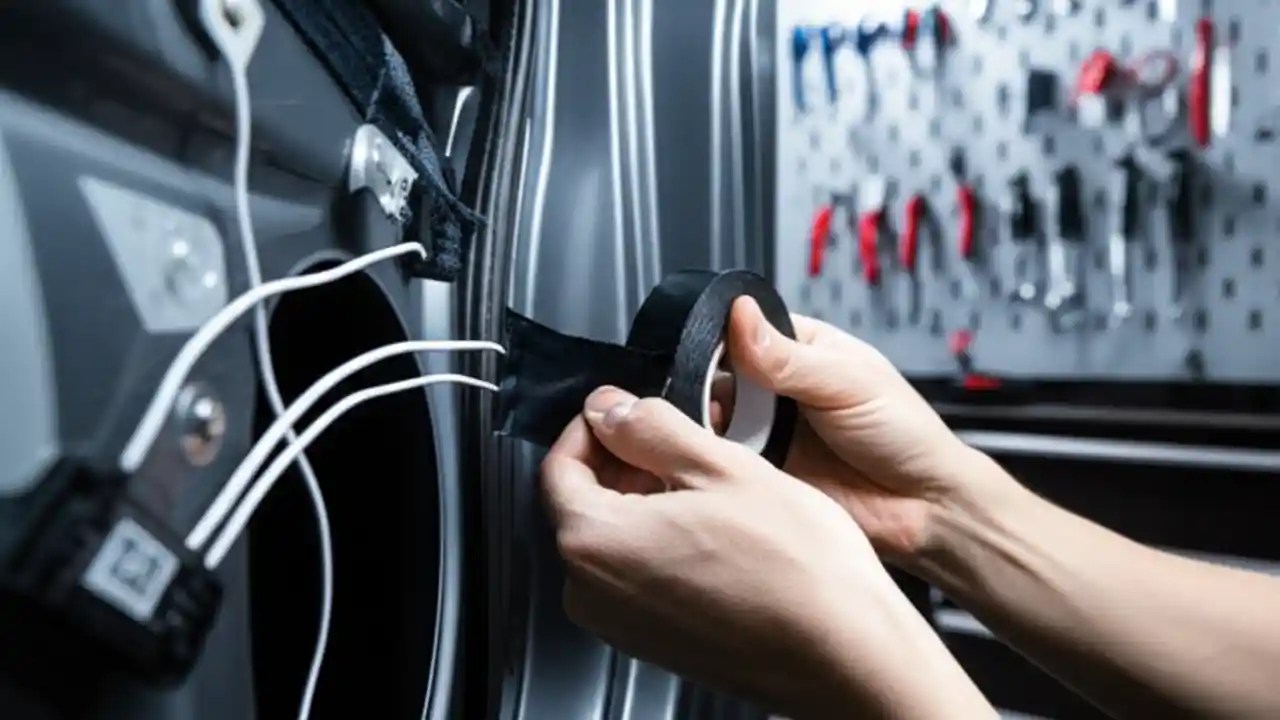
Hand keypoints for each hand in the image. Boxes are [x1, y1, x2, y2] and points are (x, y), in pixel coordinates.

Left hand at [541, 387, 991, 718]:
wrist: (846, 653)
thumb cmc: (799, 572)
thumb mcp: (721, 466)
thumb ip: (651, 428)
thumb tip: (611, 407)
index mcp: (596, 541)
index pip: (559, 465)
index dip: (594, 427)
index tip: (625, 410)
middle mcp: (593, 592)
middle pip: (582, 504)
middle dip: (621, 463)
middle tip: (675, 439)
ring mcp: (622, 624)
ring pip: (612, 541)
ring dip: (644, 502)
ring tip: (705, 483)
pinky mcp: (653, 641)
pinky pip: (636, 577)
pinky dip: (660, 543)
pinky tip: (713, 529)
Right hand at [726, 298, 1001, 561]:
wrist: (923, 506)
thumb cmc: (903, 433)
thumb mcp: (846, 382)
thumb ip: (788, 357)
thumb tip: (740, 312)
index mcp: (803, 349)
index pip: (744, 329)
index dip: (719, 335)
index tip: (699, 346)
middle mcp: (779, 387)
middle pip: (721, 373)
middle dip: (705, 381)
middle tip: (702, 394)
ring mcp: (769, 428)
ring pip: (717, 415)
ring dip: (707, 419)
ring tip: (705, 425)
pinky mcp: (763, 469)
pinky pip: (725, 458)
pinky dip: (714, 455)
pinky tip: (711, 455)